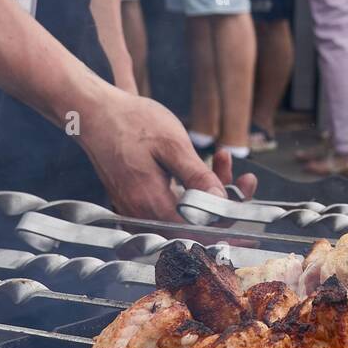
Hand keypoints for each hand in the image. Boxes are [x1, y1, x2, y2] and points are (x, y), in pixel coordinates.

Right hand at [76, 85, 256, 220]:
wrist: (94, 113)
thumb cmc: (132, 123)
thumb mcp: (172, 144)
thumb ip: (197, 178)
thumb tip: (222, 203)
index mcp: (152, 205)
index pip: (197, 234)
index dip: (227, 231)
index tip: (253, 231)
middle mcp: (143, 214)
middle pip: (195, 223)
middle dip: (224, 200)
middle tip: (247, 177)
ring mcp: (138, 208)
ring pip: (185, 211)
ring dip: (209, 189)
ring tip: (222, 157)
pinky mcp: (137, 199)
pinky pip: (171, 202)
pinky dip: (191, 187)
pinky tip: (201, 164)